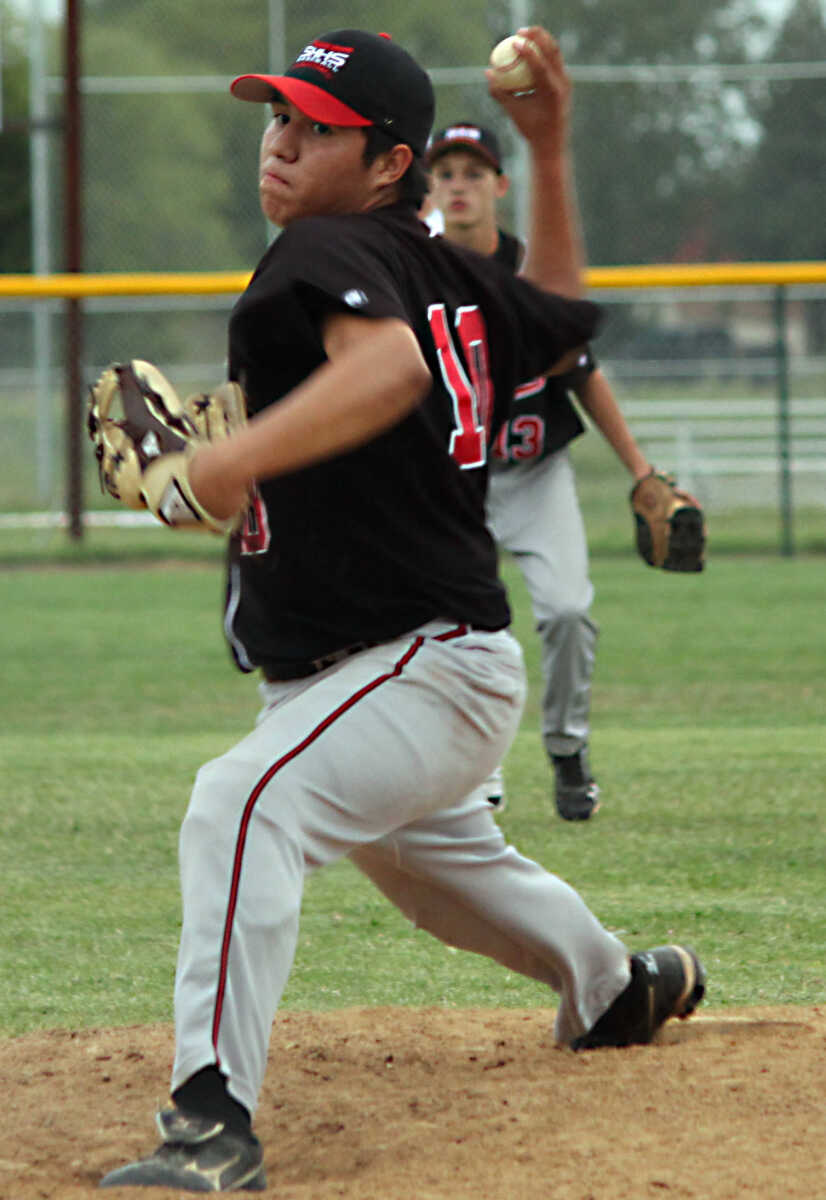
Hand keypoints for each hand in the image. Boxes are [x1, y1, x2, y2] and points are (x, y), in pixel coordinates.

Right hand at [486, 26, 570, 154]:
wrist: (552, 142)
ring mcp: (566, 81)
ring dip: (542, 40)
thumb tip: (487, 72)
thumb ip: (499, 92)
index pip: (540, 65)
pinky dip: (542, 52)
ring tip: (526, 34)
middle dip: (537, 36)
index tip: (514, 41)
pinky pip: (554, 61)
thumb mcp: (512, 111)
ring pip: (555, 53)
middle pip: (552, 51)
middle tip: (520, 31)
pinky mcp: (566, 81)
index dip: (527, 50)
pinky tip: (531, 48)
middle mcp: (562, 84)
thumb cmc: (530, 129)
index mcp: (551, 92)